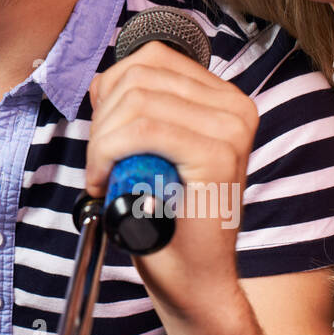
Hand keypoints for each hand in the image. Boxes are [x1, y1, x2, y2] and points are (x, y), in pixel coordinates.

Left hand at [86, 41, 259, 322]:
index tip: (103, 132)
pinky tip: (106, 182)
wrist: (193, 277)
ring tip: (102, 175)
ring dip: (102, 139)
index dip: (111, 89)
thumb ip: (138, 107)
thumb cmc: (168, 216)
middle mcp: (235, 107)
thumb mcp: (151, 147)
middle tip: (98, 160)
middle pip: (139, 76)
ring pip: (136, 101)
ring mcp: (230, 129)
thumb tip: (104, 80)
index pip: (152, 57)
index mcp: (223, 98)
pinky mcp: (218, 155)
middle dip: (102, 118)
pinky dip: (108, 153)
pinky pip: (142, 129)